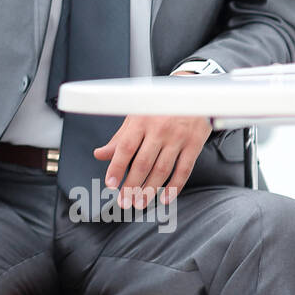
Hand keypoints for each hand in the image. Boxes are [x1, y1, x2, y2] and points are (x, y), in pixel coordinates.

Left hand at [93, 71, 210, 207]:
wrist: (192, 92)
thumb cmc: (159, 107)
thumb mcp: (136, 117)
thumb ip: (119, 138)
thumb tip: (99, 154)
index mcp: (141, 121)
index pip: (125, 147)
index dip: (117, 167)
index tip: (111, 184)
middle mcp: (159, 129)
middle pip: (143, 163)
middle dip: (132, 186)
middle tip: (124, 201)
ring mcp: (178, 137)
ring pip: (162, 169)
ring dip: (150, 190)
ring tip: (140, 202)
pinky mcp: (194, 144)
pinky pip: (184, 170)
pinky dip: (175, 187)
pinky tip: (165, 198)